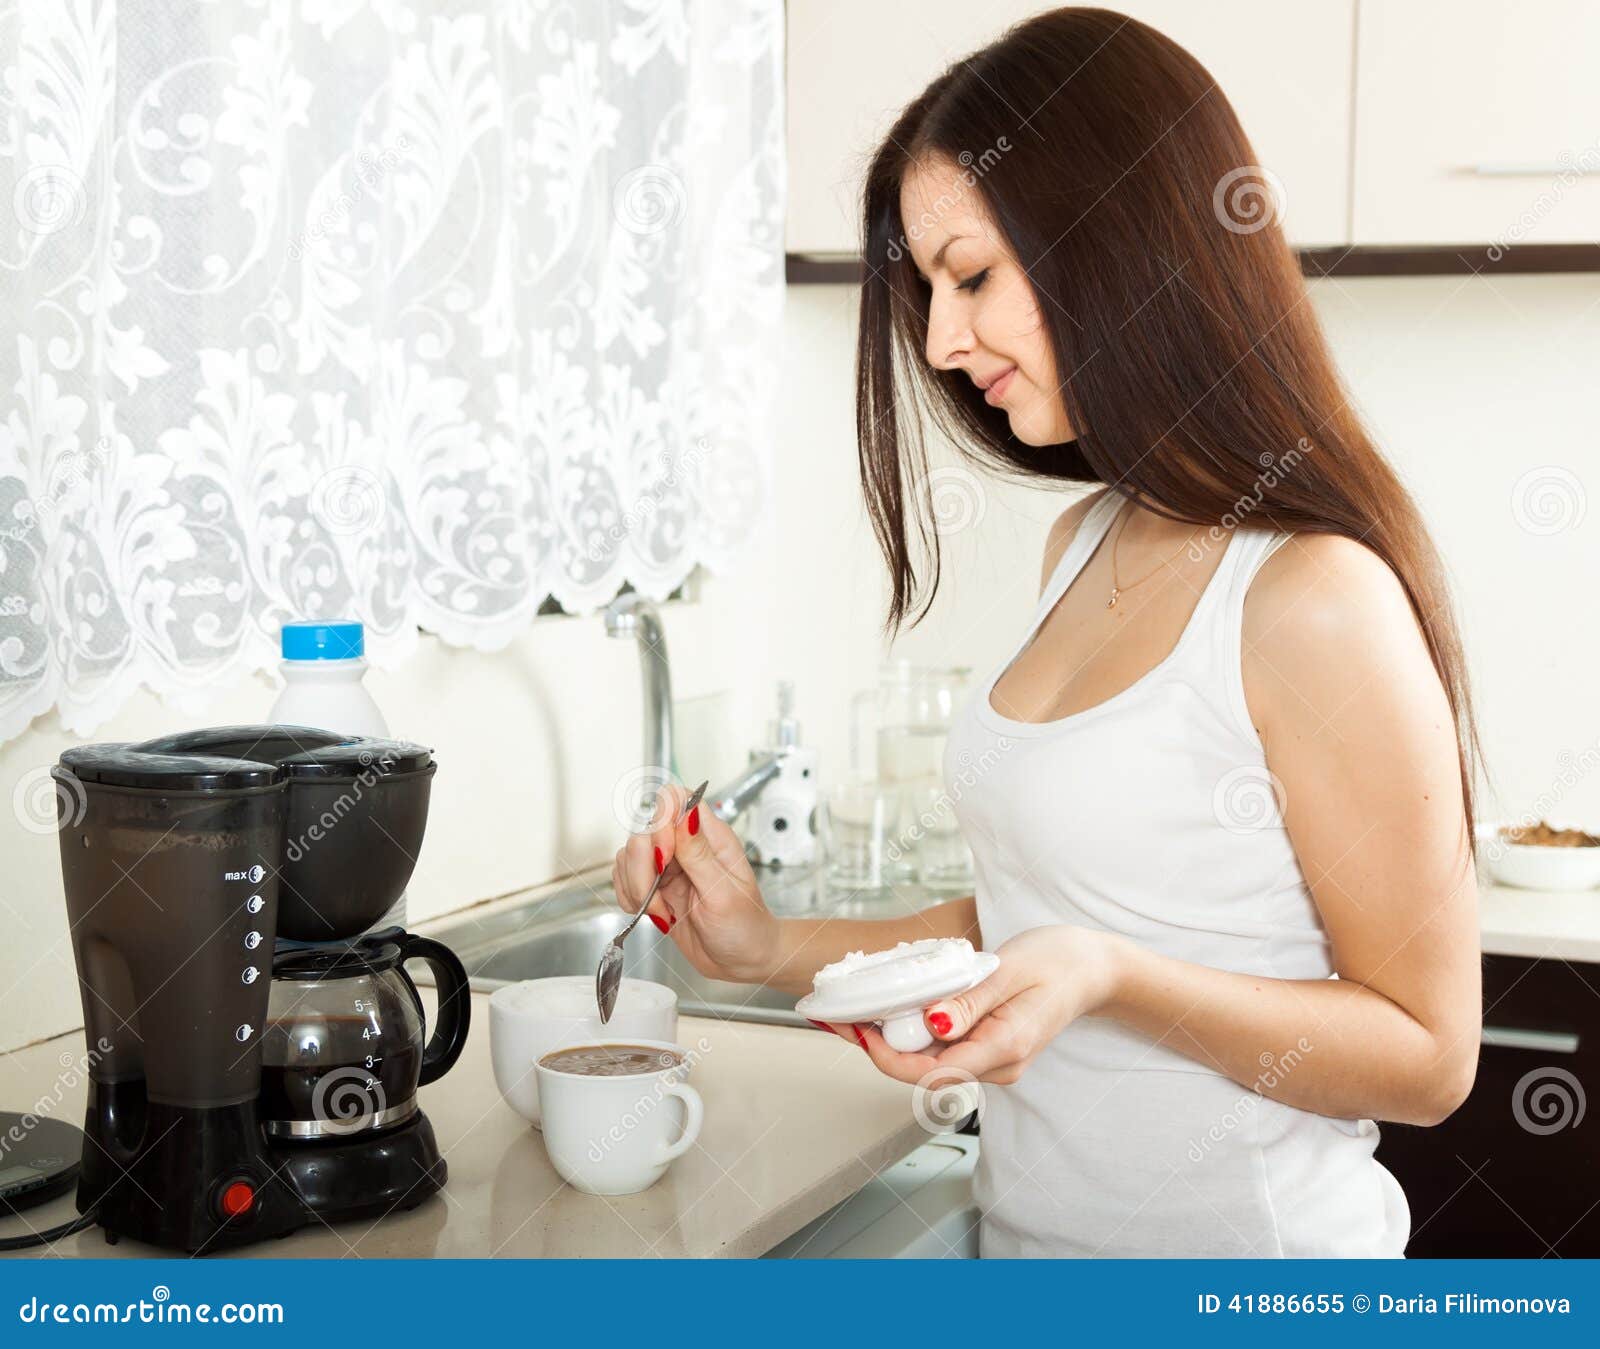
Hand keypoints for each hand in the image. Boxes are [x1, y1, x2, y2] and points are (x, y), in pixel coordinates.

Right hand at [611, 782, 780, 984]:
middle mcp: (687, 845)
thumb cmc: (746, 927)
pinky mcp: (655, 886)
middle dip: (642, 868)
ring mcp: (669, 866)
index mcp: (711, 837)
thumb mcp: (724, 894)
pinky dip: (629, 897)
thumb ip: (699, 854)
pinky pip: (625, 878)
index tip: (666, 859)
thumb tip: (685, 812)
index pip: (674, 800)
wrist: (742, 960)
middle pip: (643, 830)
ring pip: (628, 855)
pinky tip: (650, 913)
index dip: (660, 824)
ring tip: (661, 911)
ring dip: (636, 887)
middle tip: (659, 897)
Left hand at [818, 925, 1127, 1085]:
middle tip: (839, 1015)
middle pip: (923, 1071)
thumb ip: (969, 1002)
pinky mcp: (988, 1048)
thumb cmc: (1057, 962)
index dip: (885, 1055)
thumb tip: (931, 1024)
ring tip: (856, 1009)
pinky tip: (892, 1008)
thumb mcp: (1009, 972)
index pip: (931, 1072)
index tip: (855, 1029)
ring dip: (892, 1038)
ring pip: (930, 1060)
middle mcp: (997, 1065)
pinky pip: (943, 1048)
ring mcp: (993, 1060)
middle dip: (878, 1046)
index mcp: (1004, 1048)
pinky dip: (913, 1031)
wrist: (1092, 968)